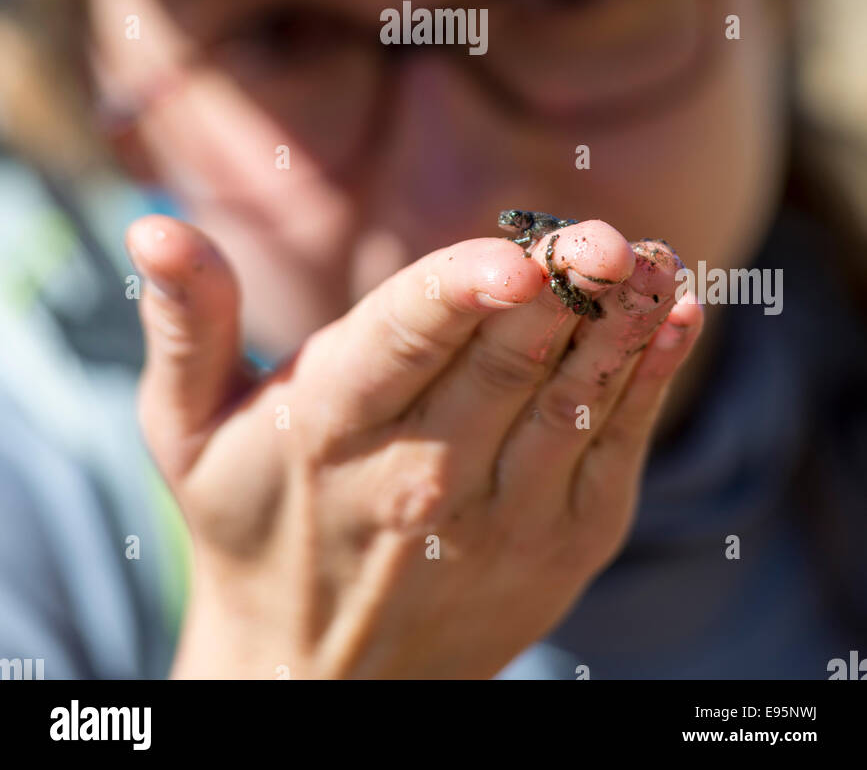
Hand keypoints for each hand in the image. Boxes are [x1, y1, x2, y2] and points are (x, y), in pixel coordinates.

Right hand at [126, 214, 701, 679]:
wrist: (316, 674)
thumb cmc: (250, 520)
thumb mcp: (187, 428)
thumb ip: (185, 322)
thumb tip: (151, 229)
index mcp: (330, 427)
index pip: (402, 345)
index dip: (459, 297)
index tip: (511, 258)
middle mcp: (418, 474)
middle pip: (502, 366)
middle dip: (560, 296)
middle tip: (603, 238)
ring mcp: (500, 514)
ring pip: (570, 403)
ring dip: (619, 327)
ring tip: (652, 263)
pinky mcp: (562, 540)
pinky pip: (617, 449)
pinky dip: (651, 381)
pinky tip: (676, 316)